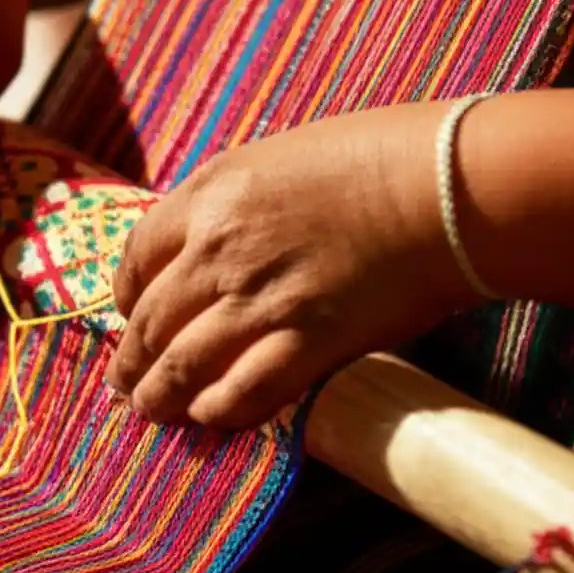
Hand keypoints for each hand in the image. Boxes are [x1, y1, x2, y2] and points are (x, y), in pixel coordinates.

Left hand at [108, 104, 478, 427]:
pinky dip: (219, 410)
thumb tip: (211, 236)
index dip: (124, 294)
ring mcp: (260, 300)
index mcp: (210, 194)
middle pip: (149, 319)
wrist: (449, 183)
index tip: (127, 314)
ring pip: (182, 365)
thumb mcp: (280, 156)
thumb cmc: (379, 154)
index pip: (137, 255)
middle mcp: (220, 249)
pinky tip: (210, 417)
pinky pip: (244, 391)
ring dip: (159, 396)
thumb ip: (234, 200)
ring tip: (151, 412)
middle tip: (125, 382)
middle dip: (131, 359)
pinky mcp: (309, 342)